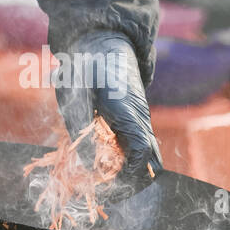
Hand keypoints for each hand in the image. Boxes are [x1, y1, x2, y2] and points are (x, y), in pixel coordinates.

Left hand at [54, 30, 162, 185]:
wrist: (104, 42)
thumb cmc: (88, 65)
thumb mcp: (76, 92)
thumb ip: (79, 125)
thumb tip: (87, 164)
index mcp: (128, 112)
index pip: (143, 153)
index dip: (129, 175)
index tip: (107, 184)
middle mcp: (140, 120)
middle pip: (153, 163)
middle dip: (134, 181)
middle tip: (105, 188)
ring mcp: (140, 121)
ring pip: (149, 158)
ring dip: (131, 172)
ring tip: (104, 178)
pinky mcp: (135, 122)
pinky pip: (139, 149)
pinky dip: (127, 161)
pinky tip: (105, 162)